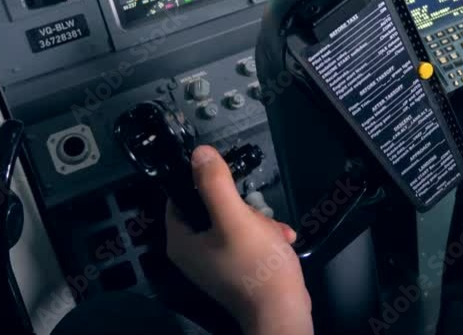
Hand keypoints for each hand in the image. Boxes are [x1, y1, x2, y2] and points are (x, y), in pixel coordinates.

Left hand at [165, 145, 312, 334]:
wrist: (283, 310)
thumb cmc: (256, 264)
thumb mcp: (236, 217)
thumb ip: (215, 184)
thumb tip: (200, 152)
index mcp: (181, 240)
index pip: (179, 196)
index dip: (203, 184)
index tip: (228, 184)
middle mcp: (191, 252)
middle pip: (210, 208)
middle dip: (242, 208)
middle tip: (257, 218)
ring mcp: (213, 263)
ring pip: (233, 222)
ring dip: (258, 221)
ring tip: (274, 232)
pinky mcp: (234, 269)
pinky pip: (244, 240)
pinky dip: (263, 237)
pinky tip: (281, 240)